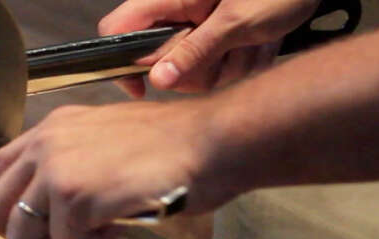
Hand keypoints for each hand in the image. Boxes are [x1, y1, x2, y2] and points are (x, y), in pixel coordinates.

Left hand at [0, 101, 230, 238]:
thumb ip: (64, 162)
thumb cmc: (168, 148)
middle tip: (59, 236)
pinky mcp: (74, 198)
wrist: (208, 142)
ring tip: (95, 227)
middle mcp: (45, 147)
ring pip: (23, 235)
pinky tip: (115, 224)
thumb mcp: (102, 141)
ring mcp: (56, 171)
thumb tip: (35, 197)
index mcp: (51, 131)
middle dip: (22, 234)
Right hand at [100, 0, 319, 96]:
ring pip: (194, 70)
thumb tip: (158, 80)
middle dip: (199, 69)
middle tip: (230, 51)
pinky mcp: (218, 37)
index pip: (116, 31)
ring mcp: (198, 26)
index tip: (144, 86)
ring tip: (256, 41)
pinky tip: (262, 41)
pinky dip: (243, 60)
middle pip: (160, 62)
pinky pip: (218, 67)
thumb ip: (195, 52)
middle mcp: (177, 13)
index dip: (121, 61)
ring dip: (230, 65)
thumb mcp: (237, 21)